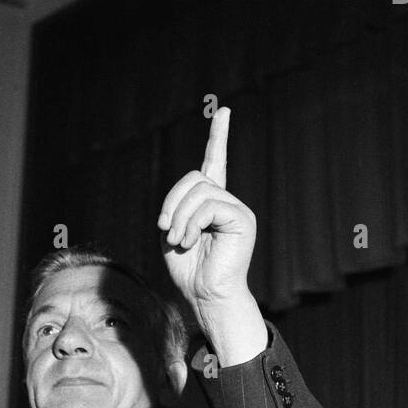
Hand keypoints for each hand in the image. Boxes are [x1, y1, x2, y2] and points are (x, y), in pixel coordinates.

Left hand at [157, 108, 264, 364]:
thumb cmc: (189, 271)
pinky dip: (192, 222)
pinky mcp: (241, 219)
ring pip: (200, 190)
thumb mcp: (173, 233)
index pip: (216, 162)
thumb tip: (186, 197)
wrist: (206, 296)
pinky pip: (209, 205)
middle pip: (195, 177)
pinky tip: (188, 240)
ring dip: (179, 216)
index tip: (223, 111)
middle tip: (166, 230)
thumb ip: (177, 207)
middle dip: (172, 202)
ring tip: (178, 240)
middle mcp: (227, 202)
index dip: (218, 137)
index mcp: (211, 203)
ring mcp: (237, 209)